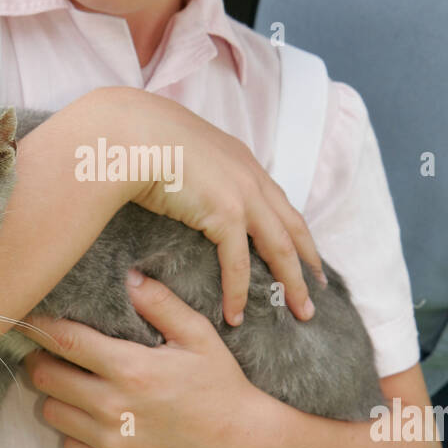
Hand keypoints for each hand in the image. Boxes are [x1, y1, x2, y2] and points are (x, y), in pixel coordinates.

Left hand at [20, 270, 281, 447]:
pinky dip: (74, 432)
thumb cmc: (220, 385)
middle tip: (49, 353)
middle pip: (46, 377)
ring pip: (52, 413)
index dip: (40, 327)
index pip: (65, 341)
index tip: (31, 320)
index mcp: (131, 368)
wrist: (241, 446)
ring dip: (57, 396)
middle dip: (41, 360)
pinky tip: (93, 420)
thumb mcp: (198, 335)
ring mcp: (112, 443)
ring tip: (73, 386)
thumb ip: (160, 304)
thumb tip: (128, 278)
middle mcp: (114, 407)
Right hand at [91, 86, 325, 323]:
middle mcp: (250, 177)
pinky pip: (238, 264)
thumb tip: (177, 184)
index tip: (307, 251)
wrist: (129, 132)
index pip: (278, 201)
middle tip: (319, 288)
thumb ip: (190, 168)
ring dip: (291, 283)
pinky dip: (238, 293)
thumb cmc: (139, 138)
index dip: (295, 229)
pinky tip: (236, 316)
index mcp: (241, 160)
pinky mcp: (225, 213)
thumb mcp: (180, 151)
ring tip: (300, 312)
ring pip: (279, 248)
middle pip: (292, 226)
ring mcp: (242, 194)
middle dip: (309, 260)